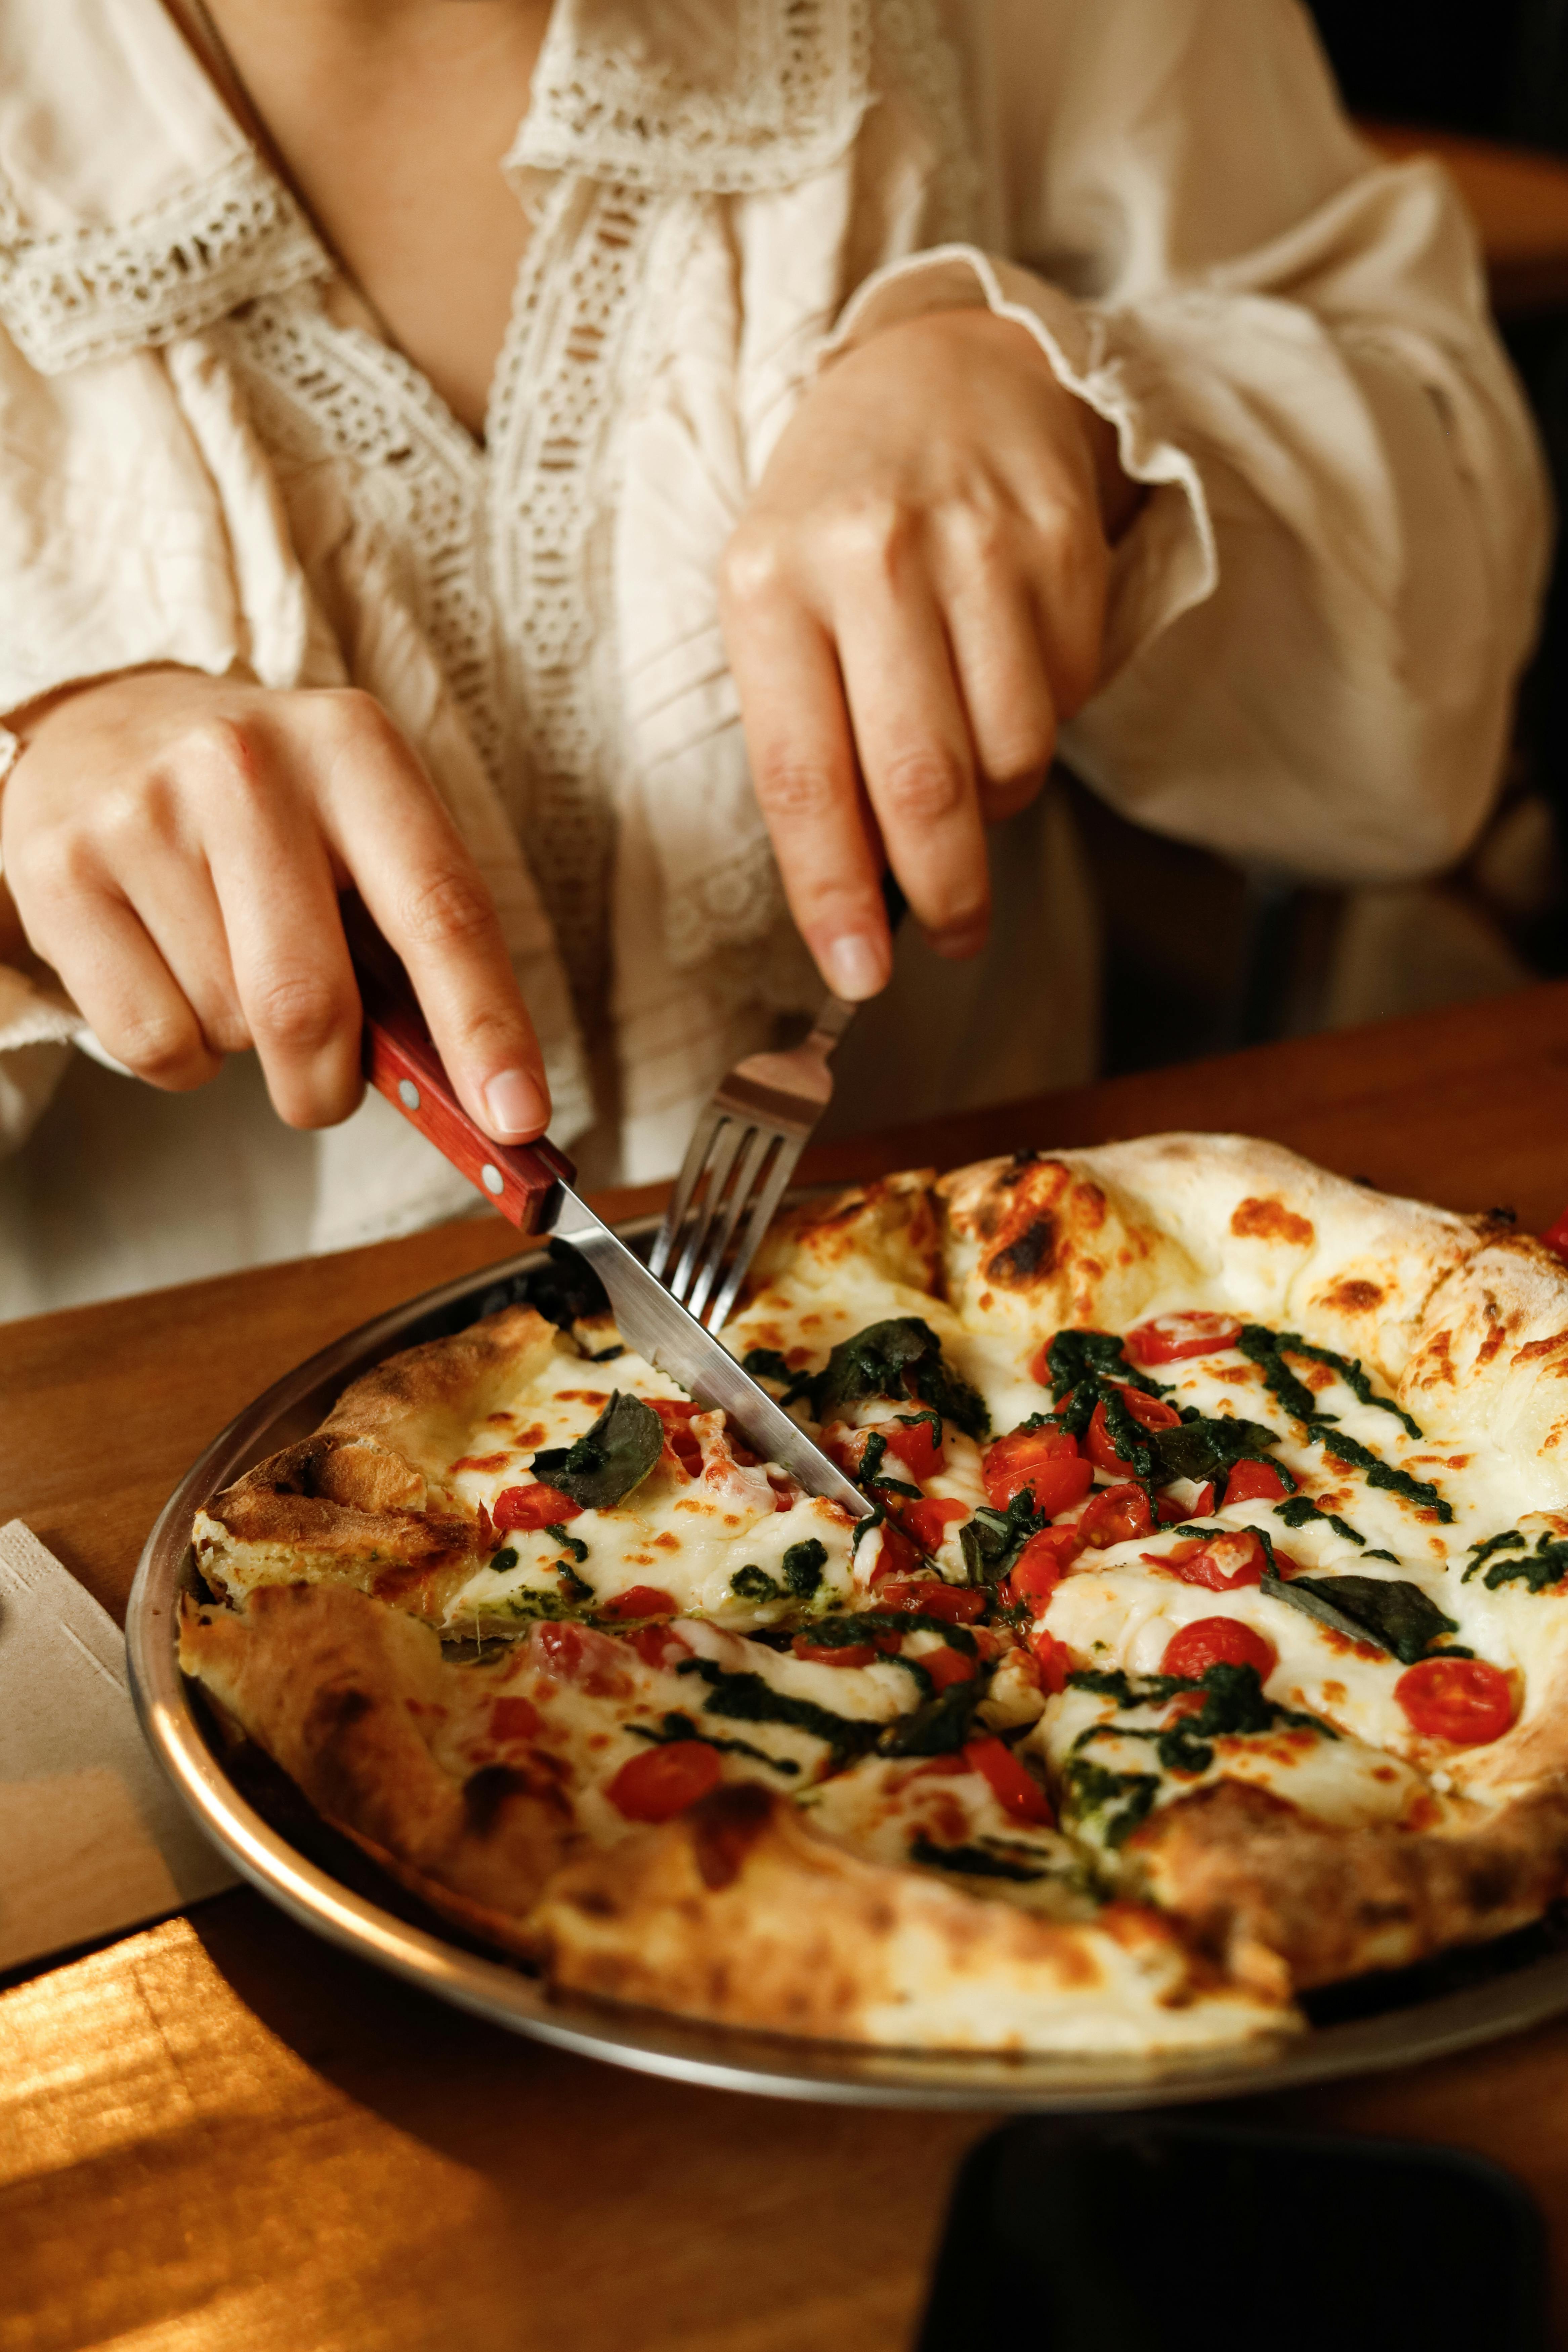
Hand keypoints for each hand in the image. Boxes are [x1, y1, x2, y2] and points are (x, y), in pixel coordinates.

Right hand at [0, 670, 549, 1138]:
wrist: (105, 724)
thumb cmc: (266, 809)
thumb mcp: (359, 828)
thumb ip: (416, 942)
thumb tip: (475, 1092)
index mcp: (353, 748)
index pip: (442, 910)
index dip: (485, 1026)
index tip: (518, 1115)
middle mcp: (245, 764)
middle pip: (313, 1003)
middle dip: (330, 1083)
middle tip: (325, 1085)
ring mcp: (143, 814)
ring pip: (232, 1029)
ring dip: (247, 1044)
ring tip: (227, 963)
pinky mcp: (61, 870)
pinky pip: (153, 1043)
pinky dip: (180, 1053)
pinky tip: (171, 976)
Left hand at [719, 307, 1136, 996]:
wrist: (941, 373)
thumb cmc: (840, 521)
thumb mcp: (779, 606)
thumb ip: (807, 740)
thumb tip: (859, 894)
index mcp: (768, 582)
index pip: (804, 776)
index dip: (835, 893)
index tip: (857, 973)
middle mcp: (866, 558)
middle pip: (920, 783)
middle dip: (941, 888)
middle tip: (948, 933)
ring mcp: (973, 545)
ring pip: (1008, 755)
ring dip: (995, 800)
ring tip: (968, 762)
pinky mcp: (1058, 544)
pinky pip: (1062, 697)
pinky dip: (1037, 719)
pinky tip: (1004, 670)